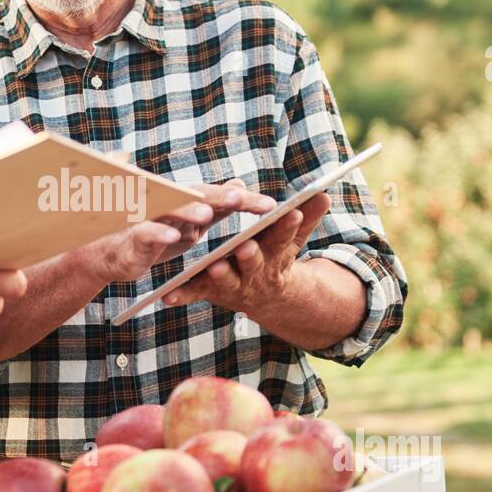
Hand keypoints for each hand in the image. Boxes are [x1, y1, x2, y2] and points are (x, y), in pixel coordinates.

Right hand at [75, 179, 274, 284]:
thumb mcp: (187, 223)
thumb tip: (239, 183)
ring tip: (206, 213)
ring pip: (170, 211)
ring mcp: (150, 219)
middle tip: (241, 196)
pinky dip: (159, 233)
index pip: (218, 198)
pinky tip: (174, 237)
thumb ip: (212, 205)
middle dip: (219, 196)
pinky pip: (146, 233)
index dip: (243, 200)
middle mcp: (169, 205)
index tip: (271, 205)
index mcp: (185, 202)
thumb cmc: (152, 235)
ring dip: (187, 210)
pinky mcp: (133, 238)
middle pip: (196, 197)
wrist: (111, 255)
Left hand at [162, 193, 330, 314]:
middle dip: (251, 255)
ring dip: (221, 274)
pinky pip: (195, 293)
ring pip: (226, 279)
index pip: (284, 237)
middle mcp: (255, 271)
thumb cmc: (276, 257)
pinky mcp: (211, 291)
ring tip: (214, 266)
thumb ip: (307, 216)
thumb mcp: (292, 238)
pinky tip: (167, 296)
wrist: (268, 298)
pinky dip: (182, 295)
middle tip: (246, 245)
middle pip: (254, 262)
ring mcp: (233, 283)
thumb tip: (325, 193)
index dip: (288, 225)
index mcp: (274, 253)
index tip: (291, 213)